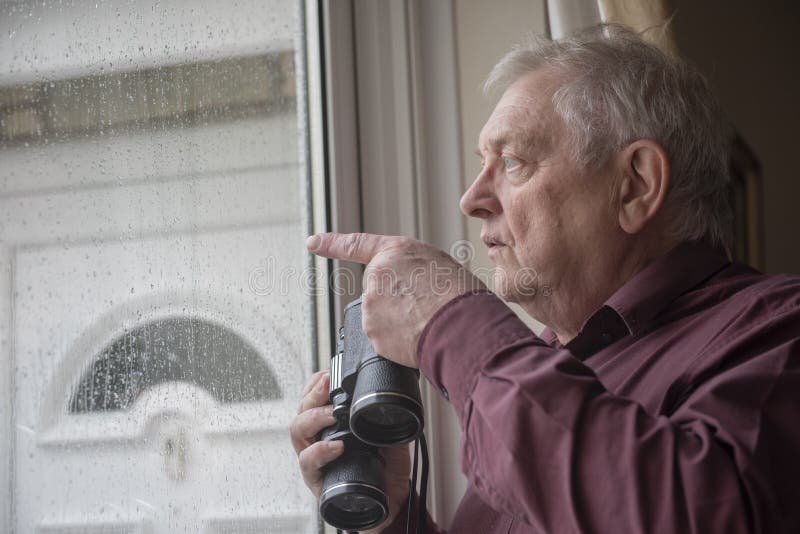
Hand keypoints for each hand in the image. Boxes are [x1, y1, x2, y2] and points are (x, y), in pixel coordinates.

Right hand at [290, 371, 411, 531]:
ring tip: (332, 414)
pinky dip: (320, 452)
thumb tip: (391, 391)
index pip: (312, 398)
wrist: (391, 503)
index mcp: (329, 426)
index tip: (328, 373)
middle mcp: (317, 440)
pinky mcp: (317, 482)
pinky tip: (337, 446)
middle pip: (301, 410)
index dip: (315, 383)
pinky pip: (307, 464)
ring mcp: (314, 461)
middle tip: (327, 385)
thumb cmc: (385, 470)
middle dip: (313, 394)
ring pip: (296, 432)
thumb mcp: (388, 433)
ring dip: (314, 418)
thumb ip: (384, 414)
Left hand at [307, 233, 484, 367]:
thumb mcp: (437, 265)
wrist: (461, 324)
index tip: (313, 242)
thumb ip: (410, 270)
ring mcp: (372, 305)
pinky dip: (398, 341)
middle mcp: (377, 275)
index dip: (331, 244)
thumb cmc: (458, 295)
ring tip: (423, 321)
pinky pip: (383, 339)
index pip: (355, 245)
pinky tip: (416, 335)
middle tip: (422, 307)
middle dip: (394, 302)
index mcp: (394, 252)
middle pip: (377, 293)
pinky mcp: (372, 332)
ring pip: (380, 318)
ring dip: (397, 322)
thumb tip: (407, 288)